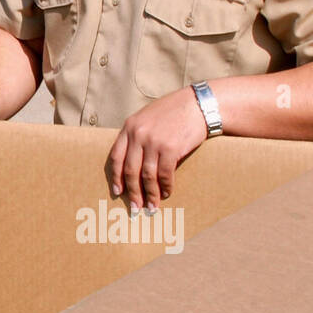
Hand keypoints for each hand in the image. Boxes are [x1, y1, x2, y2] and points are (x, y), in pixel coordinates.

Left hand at [107, 87, 207, 211]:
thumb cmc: (173, 112)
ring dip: (150, 194)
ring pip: (147, 176)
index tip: (118, 192)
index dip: (116, 177)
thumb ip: (137, 136)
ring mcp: (154, 142)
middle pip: (130, 170)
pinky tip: (166, 193)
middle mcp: (138, 134)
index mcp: (129, 127)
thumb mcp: (147, 118)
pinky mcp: (171, 148)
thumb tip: (132, 164)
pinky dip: (165, 187)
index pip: (116, 157)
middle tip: (135, 207)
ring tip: (152, 206)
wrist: (197, 105)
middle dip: (132, 192)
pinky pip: (164, 174)